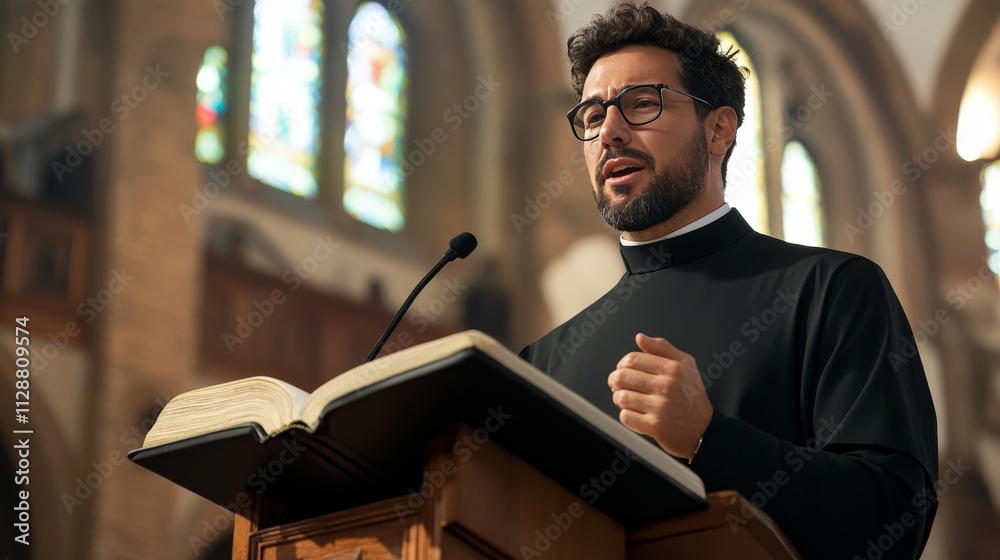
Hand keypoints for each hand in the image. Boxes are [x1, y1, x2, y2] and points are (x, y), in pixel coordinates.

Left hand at [608, 333, 712, 460]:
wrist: (704, 431)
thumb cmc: (693, 397)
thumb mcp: (686, 365)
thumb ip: (662, 348)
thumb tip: (640, 338)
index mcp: (673, 368)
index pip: (632, 359)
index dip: (621, 364)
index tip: (623, 370)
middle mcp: (667, 386)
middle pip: (622, 377)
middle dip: (615, 381)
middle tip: (618, 385)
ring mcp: (660, 407)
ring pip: (621, 397)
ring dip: (619, 399)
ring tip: (627, 400)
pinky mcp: (655, 426)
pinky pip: (625, 416)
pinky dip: (627, 416)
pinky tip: (636, 414)